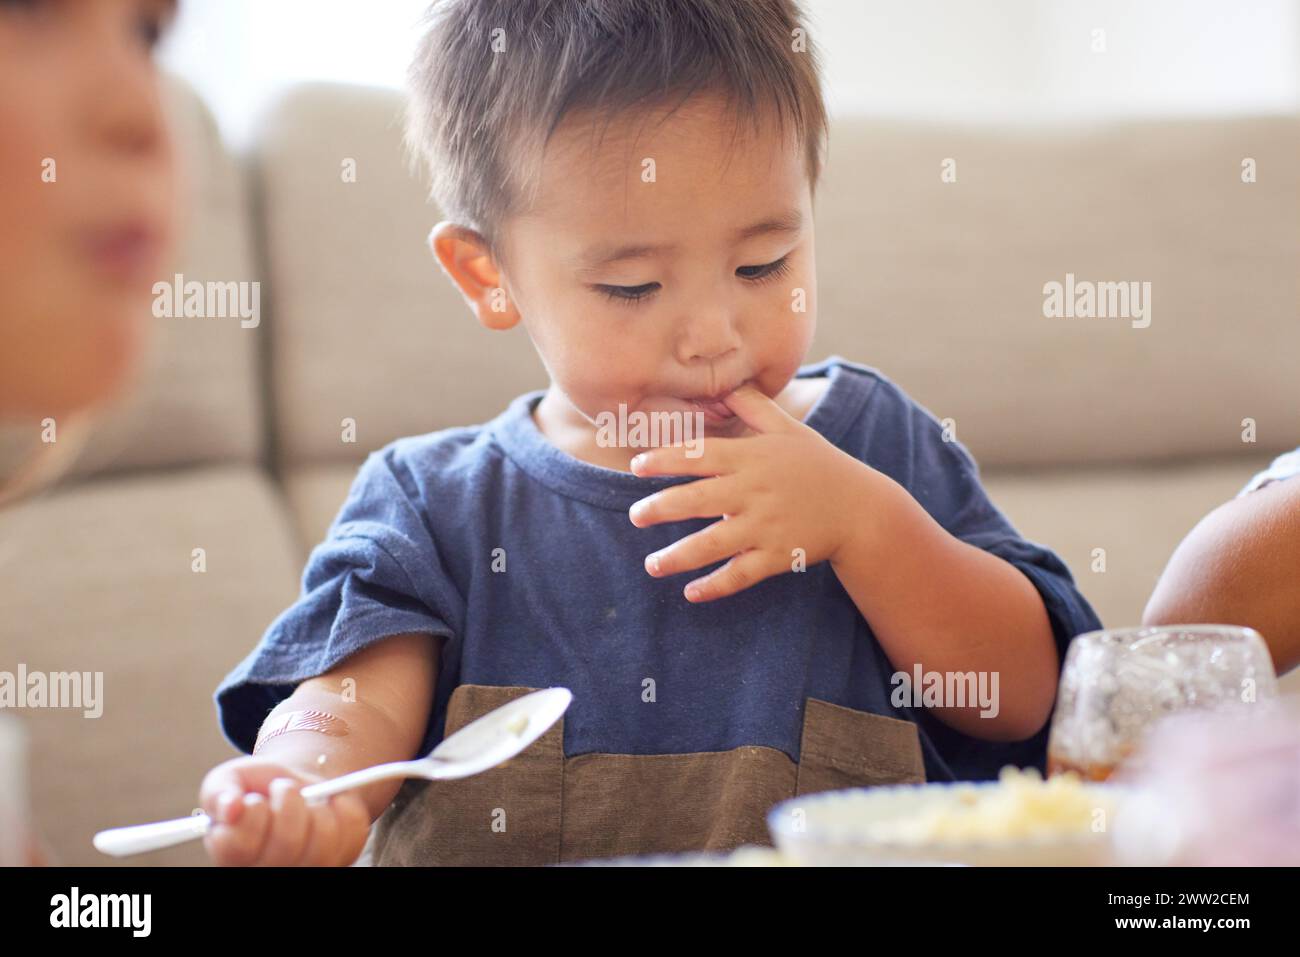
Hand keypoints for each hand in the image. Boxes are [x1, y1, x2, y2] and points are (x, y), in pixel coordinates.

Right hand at [199, 757, 370, 866]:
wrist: (297, 784)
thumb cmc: (259, 787)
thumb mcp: (230, 780)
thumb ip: (219, 792)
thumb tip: (231, 807)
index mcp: (233, 856)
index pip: (239, 846)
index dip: (253, 813)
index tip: (256, 799)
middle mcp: (269, 870)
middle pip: (286, 844)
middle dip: (288, 801)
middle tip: (285, 790)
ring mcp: (309, 868)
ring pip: (323, 841)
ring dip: (316, 805)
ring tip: (305, 799)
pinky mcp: (343, 857)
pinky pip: (352, 830)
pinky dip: (344, 804)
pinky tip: (328, 802)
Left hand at [628, 382, 882, 601]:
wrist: (862, 509)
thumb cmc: (820, 464)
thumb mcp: (789, 428)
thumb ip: (753, 406)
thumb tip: (724, 383)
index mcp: (753, 458)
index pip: (701, 455)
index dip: (666, 460)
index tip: (637, 465)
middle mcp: (755, 492)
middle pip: (697, 501)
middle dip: (661, 508)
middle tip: (635, 516)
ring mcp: (766, 526)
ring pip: (713, 544)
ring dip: (678, 556)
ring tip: (651, 564)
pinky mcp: (778, 556)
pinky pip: (741, 574)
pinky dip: (715, 586)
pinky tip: (691, 593)